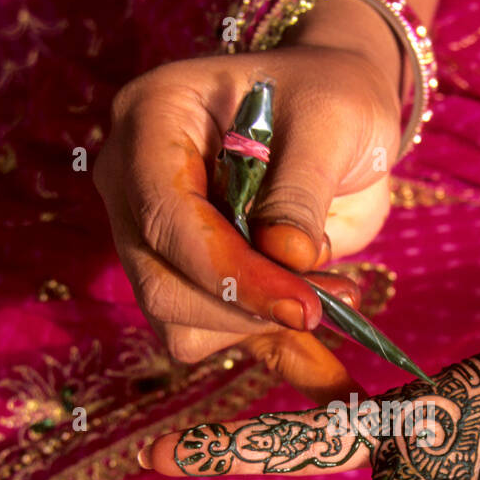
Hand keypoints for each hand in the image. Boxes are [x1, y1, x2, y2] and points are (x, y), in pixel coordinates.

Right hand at [93, 43, 400, 402]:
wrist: (341, 110)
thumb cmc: (332, 95)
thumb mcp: (331, 122)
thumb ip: (302, 189)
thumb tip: (285, 261)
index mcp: (152, 122)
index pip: (166, 218)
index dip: (229, 274)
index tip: (302, 306)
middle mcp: (137, 185)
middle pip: (163, 285)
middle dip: (246, 309)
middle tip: (328, 305)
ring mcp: (160, 239)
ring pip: (184, 324)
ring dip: (262, 329)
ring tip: (337, 297)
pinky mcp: (199, 282)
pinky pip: (225, 341)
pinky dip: (280, 361)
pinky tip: (335, 384)